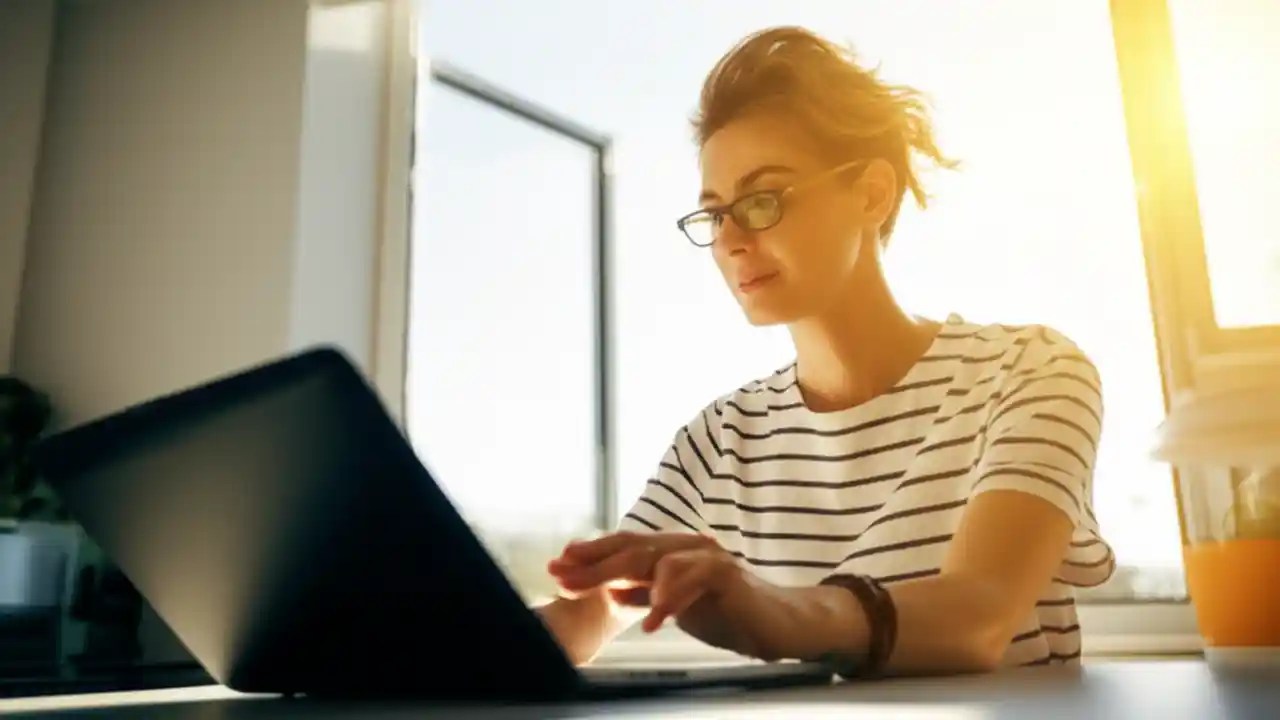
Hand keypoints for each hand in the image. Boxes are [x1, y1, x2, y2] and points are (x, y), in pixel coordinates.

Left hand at [547, 532, 793, 658]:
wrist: (777, 624)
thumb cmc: (728, 613)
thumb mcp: (678, 606)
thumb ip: (648, 596)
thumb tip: (612, 592)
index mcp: (674, 552)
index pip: (627, 547)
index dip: (592, 554)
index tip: (558, 564)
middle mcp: (688, 546)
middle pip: (633, 549)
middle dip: (593, 563)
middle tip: (561, 573)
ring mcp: (708, 556)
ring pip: (657, 559)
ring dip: (623, 575)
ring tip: (597, 594)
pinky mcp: (727, 573)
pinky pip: (692, 579)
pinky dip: (670, 597)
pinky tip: (653, 619)